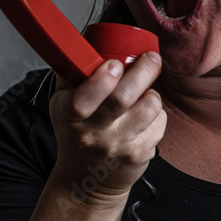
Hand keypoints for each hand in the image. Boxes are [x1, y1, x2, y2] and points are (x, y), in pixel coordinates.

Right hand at [48, 52, 166, 207]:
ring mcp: (116, 146)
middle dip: (142, 71)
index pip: (84, 98)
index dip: (102, 78)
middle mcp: (93, 133)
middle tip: (151, 59)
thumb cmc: (75, 133)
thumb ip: (70, 74)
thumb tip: (82, 41)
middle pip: (122, 99)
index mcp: (70, 115)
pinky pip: (158, 124)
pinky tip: (148, 113)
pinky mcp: (138, 155)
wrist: (85, 179)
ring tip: (148, 91)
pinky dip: (158, 113)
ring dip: (153, 94)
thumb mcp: (61, 105)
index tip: (115, 64)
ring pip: (147, 109)